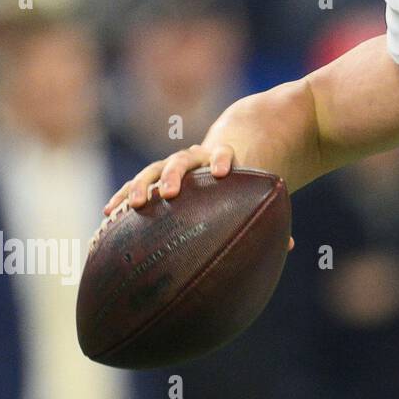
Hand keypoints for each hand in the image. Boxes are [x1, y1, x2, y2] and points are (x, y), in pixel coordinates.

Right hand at [104, 143, 293, 251]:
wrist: (222, 154)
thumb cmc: (240, 181)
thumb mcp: (253, 190)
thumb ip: (266, 213)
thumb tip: (288, 245)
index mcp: (223, 159)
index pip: (224, 154)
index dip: (224, 159)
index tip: (225, 170)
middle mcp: (194, 158)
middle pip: (182, 162)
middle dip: (174, 176)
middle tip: (169, 193)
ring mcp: (172, 165)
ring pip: (154, 170)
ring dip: (143, 186)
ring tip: (135, 206)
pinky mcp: (155, 175)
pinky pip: (136, 185)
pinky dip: (124, 197)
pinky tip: (109, 216)